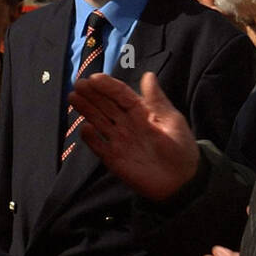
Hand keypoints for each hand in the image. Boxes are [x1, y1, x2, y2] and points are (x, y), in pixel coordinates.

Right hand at [69, 70, 199, 199]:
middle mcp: (127, 124)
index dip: (108, 86)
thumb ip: (156, 99)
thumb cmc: (180, 148)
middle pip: (106, 105)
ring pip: (99, 121)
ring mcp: (119, 140)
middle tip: (78, 84)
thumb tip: (148, 75)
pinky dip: (91, 138)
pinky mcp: (114, 158)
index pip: (121, 94)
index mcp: (141, 112)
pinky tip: (85, 128)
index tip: (95, 78)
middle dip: (92, 94)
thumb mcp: (171, 120)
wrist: (181, 181)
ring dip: (86, 110)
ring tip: (74, 98)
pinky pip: (99, 146)